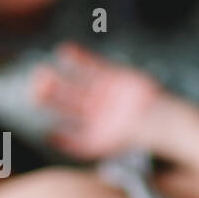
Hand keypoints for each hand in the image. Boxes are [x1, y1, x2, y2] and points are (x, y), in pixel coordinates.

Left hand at [31, 42, 165, 158]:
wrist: (163, 119)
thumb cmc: (136, 136)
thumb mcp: (105, 144)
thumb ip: (77, 143)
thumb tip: (48, 138)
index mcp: (100, 133)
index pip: (74, 130)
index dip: (58, 127)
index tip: (44, 122)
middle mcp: (101, 114)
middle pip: (71, 104)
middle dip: (53, 97)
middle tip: (35, 88)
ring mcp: (108, 96)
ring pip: (78, 86)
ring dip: (60, 80)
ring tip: (42, 74)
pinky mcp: (116, 78)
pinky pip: (94, 66)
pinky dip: (80, 59)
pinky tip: (65, 52)